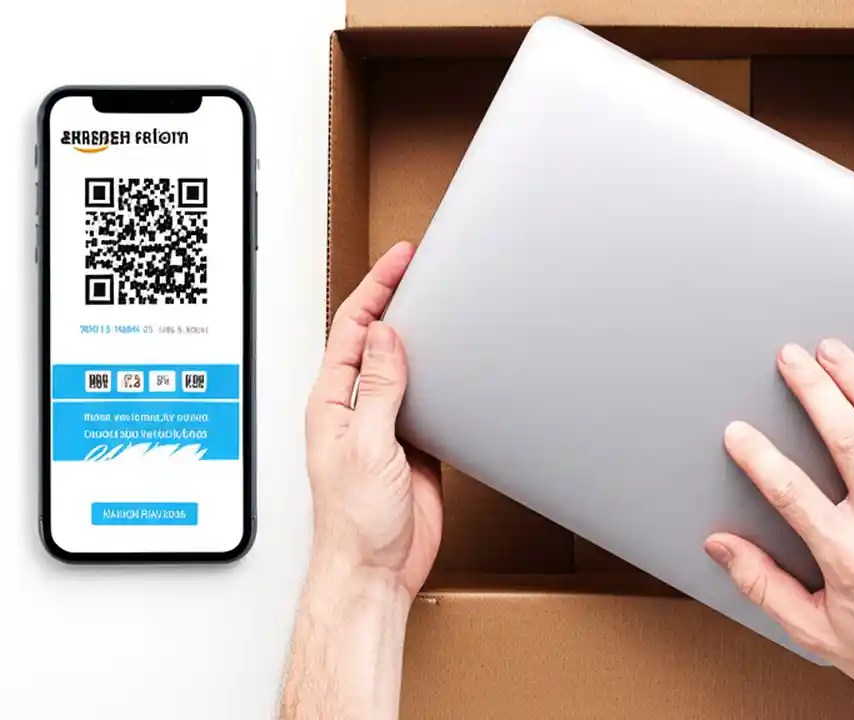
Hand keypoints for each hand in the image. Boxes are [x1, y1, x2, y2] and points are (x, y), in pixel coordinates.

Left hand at [304, 241, 442, 598]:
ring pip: (402, 366)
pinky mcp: (412, 445)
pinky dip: (440, 376)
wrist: (375, 570)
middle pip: (374, 338)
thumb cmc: (354, 523)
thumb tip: (385, 335)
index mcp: (332, 401)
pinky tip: (454, 365)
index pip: (352, 327)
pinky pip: (426, 399)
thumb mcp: (367, 445)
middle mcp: (355, 408)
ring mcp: (384, 425)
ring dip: (418, 334)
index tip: (401, 259)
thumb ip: (378, 388)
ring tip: (439, 302)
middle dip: (394, 298)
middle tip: (419, 266)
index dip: (376, 288)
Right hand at [705, 340, 853, 719]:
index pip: (792, 492)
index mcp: (848, 557)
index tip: (736, 431)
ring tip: (834, 351)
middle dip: (813, 389)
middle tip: (789, 358)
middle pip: (848, 438)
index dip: (758, 456)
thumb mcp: (812, 629)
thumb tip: (719, 544)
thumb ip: (761, 584)